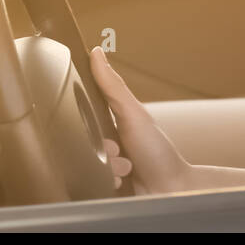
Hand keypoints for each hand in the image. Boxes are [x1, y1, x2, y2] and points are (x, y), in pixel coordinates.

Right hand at [89, 46, 199, 194]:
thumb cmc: (158, 151)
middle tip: (116, 150)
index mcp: (107, 125)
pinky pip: (85, 186)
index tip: (73, 116)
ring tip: (126, 169)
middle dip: (99, 148)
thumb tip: (96, 52)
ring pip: (82, 166)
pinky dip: (105, 183)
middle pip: (79, 143)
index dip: (78, 117)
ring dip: (106, 167)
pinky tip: (121, 184)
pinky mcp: (99, 190)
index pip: (80, 115)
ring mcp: (100, 170)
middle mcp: (101, 147)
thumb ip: (113, 87)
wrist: (171, 191)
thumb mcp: (134, 115)